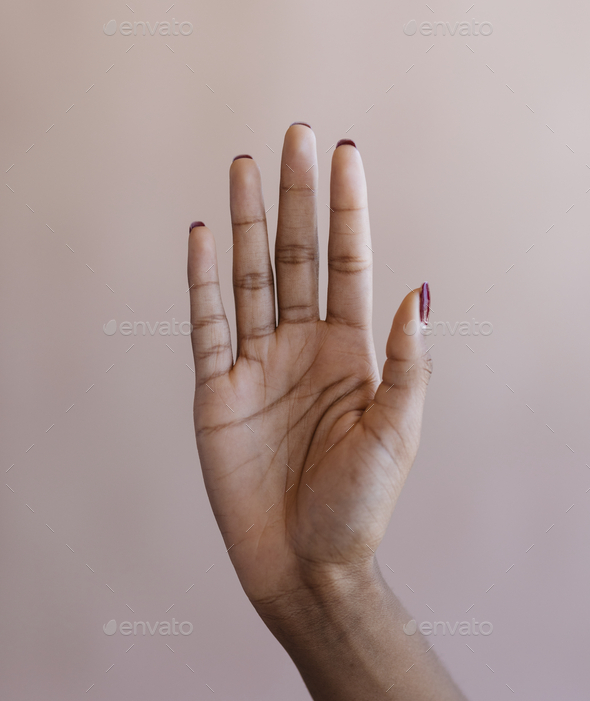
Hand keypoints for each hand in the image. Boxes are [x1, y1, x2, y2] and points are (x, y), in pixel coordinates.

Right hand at [187, 125, 431, 615]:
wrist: (304, 565)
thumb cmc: (358, 506)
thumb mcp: (396, 431)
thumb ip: (408, 360)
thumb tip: (422, 286)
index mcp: (350, 350)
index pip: (346, 261)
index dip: (346, 207)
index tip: (346, 151)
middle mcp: (302, 345)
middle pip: (296, 254)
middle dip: (296, 195)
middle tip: (294, 135)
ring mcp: (257, 363)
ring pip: (251, 277)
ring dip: (248, 221)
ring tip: (245, 165)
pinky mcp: (217, 390)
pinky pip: (207, 325)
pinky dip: (203, 281)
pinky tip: (205, 235)